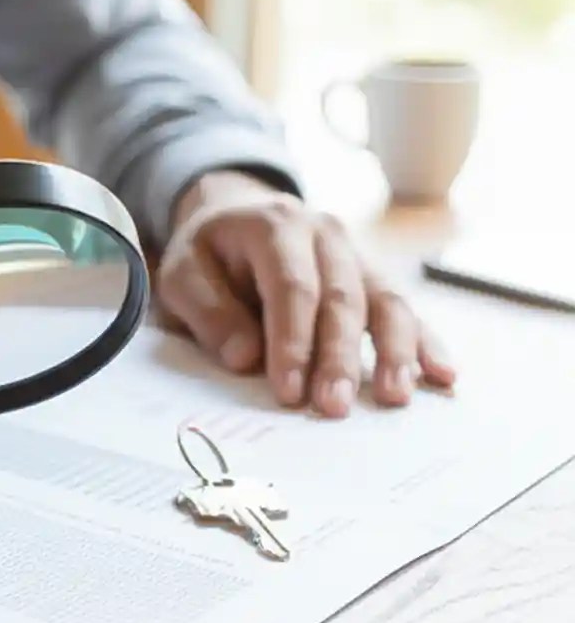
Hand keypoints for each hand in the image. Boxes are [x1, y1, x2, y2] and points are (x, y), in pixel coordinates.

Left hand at [156, 170, 455, 417]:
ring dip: (393, 352)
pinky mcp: (373, 276)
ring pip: (384, 301)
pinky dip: (424, 342)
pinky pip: (404, 309)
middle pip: (342, 298)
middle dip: (339, 358)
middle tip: (333, 408)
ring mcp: (356, 253)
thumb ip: (208, 312)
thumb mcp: (181, 275)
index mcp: (275, 225)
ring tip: (396, 398)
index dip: (292, 342)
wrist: (236, 214)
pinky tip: (442, 374)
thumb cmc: (207, 254)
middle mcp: (325, 233)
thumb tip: (246, 358)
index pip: (292, 287)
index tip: (288, 391)